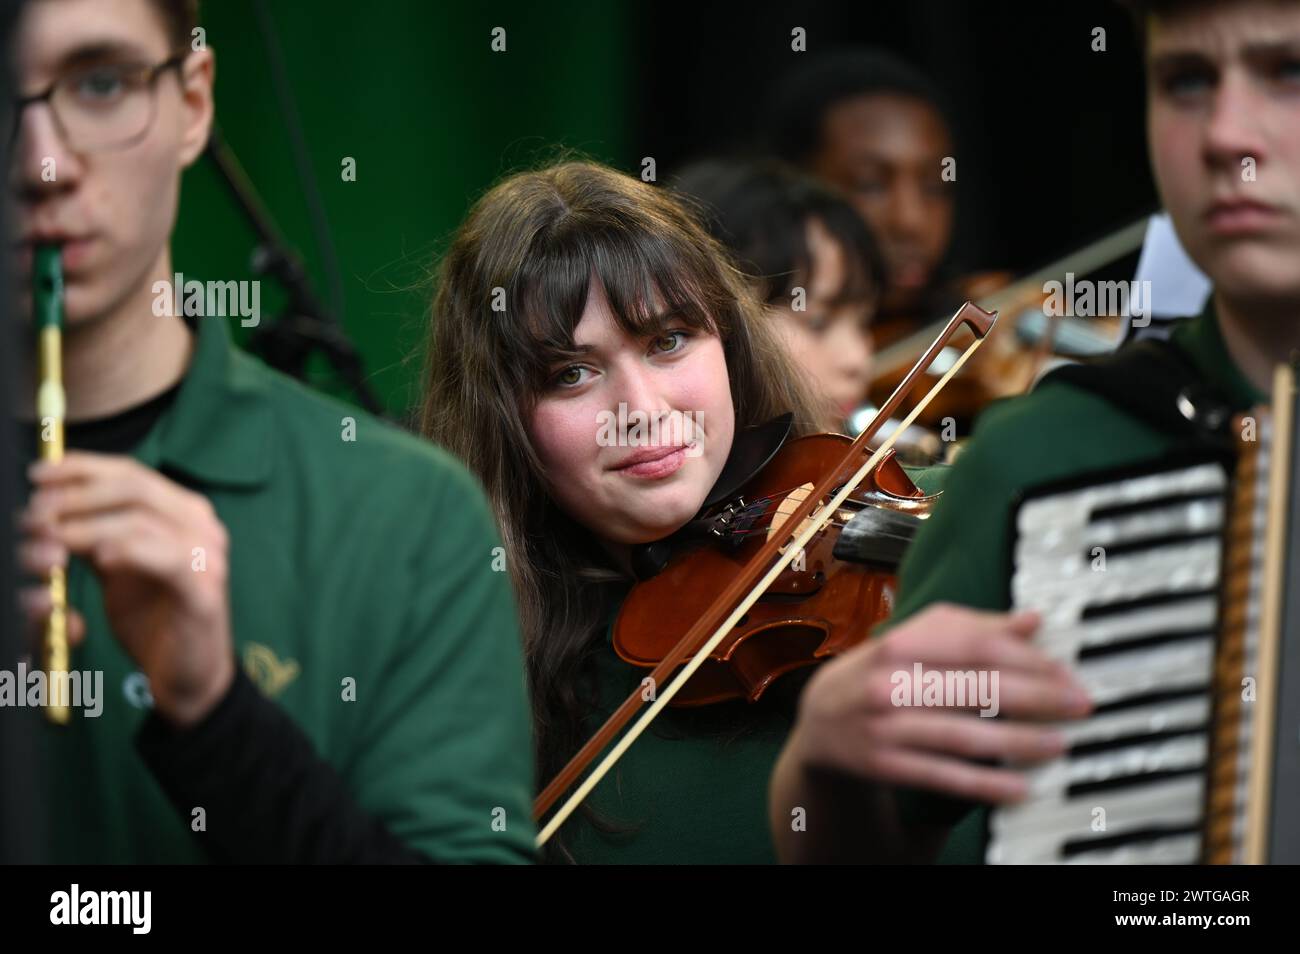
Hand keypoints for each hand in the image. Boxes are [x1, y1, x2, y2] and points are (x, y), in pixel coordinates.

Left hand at [18, 452, 234, 726]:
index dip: (82, 468)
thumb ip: (97, 535)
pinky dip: (128, 551)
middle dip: (75, 497)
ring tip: (50, 539)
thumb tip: (50, 503)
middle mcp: (201, 526)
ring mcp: (207, 556)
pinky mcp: (204, 590)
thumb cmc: (154, 619)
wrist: (189, 675)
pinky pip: (167, 559)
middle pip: (134, 488)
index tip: (37, 475)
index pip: (131, 473)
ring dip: (86, 526)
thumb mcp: (119, 568)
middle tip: (35, 514)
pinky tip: (99, 557)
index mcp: (184, 512)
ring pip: (141, 521)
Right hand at [786, 603, 1091, 803]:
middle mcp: (890, 682)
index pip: (976, 647)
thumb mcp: (916, 639)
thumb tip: (1031, 620)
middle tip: (1078, 705)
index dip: (1027, 659)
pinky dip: (984, 783)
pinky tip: (1020, 787)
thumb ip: (972, 629)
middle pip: (976, 688)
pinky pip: (943, 775)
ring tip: (1058, 745)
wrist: (819, 720)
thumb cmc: (880, 672)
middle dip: (1036, 698)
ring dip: (1018, 742)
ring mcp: (885, 725)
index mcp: (901, 642)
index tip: (1065, 672)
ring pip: (963, 735)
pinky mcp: (883, 764)